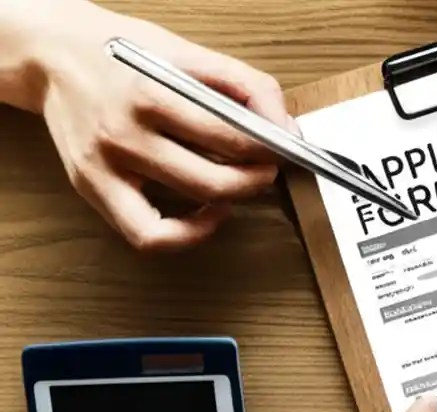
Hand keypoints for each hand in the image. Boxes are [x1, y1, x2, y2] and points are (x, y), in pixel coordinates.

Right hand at [3, 0, 292, 248]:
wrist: (54, 55)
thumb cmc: (124, 54)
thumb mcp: (187, 53)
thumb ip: (244, 85)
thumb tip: (285, 127)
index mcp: (150, 93)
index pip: (231, 136)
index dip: (270, 148)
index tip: (283, 147)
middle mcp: (124, 134)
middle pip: (214, 180)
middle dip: (257, 179)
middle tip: (267, 168)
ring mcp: (106, 166)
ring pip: (184, 211)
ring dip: (229, 201)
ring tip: (239, 184)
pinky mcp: (93, 188)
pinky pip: (147, 236)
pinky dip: (187, 234)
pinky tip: (207, 211)